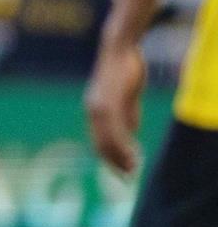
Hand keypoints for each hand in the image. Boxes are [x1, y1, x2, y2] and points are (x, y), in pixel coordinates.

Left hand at [85, 41, 145, 174]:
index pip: (99, 141)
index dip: (110, 158)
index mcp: (94, 111)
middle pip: (101, 145)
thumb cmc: (125, 70)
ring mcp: (99, 108)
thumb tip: (131, 134)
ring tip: (132, 169)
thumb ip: (128, 116)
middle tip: (128, 177)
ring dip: (120, 158)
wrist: (120, 49)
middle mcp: (92, 112)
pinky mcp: (108, 102)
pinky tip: (133, 153)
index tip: (122, 171)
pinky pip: (115, 129)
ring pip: (107, 140)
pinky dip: (123, 145)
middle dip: (114, 163)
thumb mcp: (127, 97)